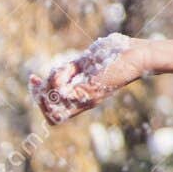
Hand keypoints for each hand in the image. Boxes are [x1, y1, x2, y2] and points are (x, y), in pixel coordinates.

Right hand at [28, 33, 147, 124]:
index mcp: (83, 96)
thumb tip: (51, 80)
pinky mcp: (91, 92)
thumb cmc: (115, 54)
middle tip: (39, 79)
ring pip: (54, 112)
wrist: (138, 54)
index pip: (54, 112)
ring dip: (47, 92)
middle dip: (39, 97)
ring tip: (60, 72)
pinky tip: (65, 72)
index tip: (34, 79)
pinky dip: (56, 85)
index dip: (39, 97)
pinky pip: (63, 98)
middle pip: (52, 117)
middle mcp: (84, 102)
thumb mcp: (83, 63)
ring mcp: (88, 99)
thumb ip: (66, 71)